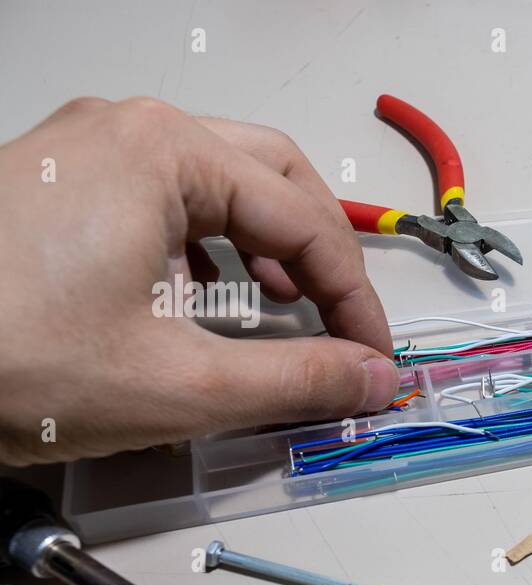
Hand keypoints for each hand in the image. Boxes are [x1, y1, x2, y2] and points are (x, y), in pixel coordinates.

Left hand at [0, 97, 398, 465]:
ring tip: (284, 309)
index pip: (307, 221)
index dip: (356, 300)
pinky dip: (207, 242)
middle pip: (272, 175)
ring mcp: (82, 150)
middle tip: (342, 324)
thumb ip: (299, 379)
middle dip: (320, 254)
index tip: (373, 359)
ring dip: (266, 243)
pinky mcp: (55, 184)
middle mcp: (124, 131)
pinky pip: (162, 193)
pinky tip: (204, 296)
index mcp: (164, 153)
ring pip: (219, 179)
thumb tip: (371, 379)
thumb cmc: (4, 360)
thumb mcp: (179, 384)